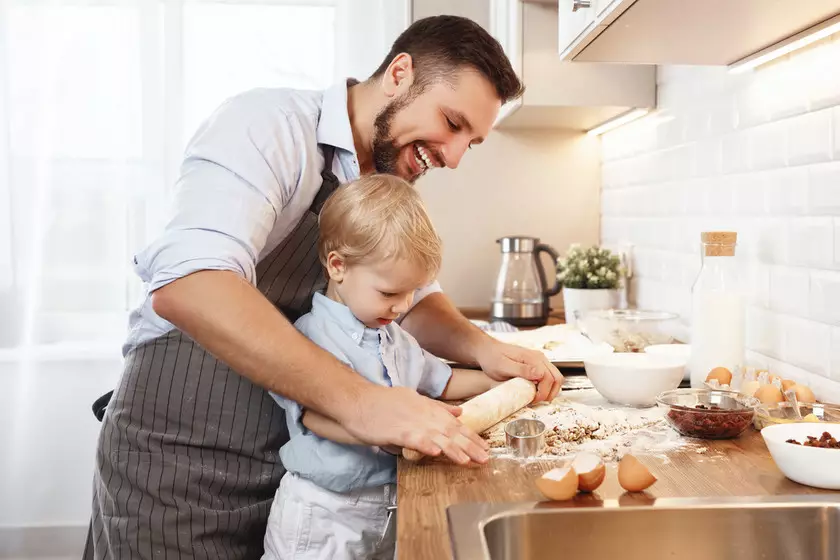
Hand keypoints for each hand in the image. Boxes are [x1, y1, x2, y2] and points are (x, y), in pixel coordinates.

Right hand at [340, 385, 489, 464]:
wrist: (358, 399)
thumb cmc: (383, 401)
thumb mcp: (414, 399)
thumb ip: (437, 407)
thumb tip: (459, 411)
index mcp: (428, 408)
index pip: (454, 423)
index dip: (471, 436)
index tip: (485, 447)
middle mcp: (423, 414)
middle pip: (450, 430)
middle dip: (469, 445)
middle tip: (486, 458)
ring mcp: (410, 422)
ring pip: (436, 436)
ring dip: (453, 448)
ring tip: (468, 460)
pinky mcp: (396, 430)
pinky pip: (414, 438)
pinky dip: (426, 444)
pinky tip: (436, 452)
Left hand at [476, 339, 563, 402]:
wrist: (487, 350)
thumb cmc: (492, 358)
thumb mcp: (503, 366)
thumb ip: (522, 370)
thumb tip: (540, 374)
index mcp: (532, 358)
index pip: (549, 378)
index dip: (543, 393)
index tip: (532, 400)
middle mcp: (539, 357)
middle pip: (557, 378)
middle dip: (549, 393)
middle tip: (536, 401)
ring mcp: (539, 360)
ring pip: (555, 378)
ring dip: (550, 391)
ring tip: (536, 398)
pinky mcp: (536, 364)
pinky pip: (549, 377)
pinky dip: (546, 387)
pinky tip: (535, 391)